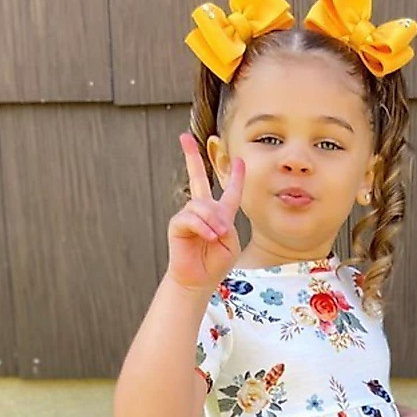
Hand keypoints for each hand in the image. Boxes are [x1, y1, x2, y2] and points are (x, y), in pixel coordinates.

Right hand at [166, 133, 243, 294]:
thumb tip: (209, 212)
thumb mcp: (230, 241)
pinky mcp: (178, 225)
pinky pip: (191, 217)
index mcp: (221, 214)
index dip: (235, 176)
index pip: (229, 191)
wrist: (199, 280)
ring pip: (202, 205)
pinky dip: (202, 227)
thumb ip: (224, 221)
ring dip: (213, 221)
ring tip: (217, 237)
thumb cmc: (215, 263)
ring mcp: (189, 216)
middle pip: (198, 178)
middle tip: (183, 137)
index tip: (238, 160)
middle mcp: (203, 211)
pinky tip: (209, 236)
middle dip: (191, 157)